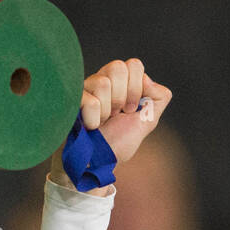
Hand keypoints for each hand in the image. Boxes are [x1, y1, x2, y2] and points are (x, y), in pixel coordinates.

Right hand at [52, 59, 172, 190]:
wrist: (96, 164)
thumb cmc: (118, 143)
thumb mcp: (147, 122)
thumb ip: (159, 98)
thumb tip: (146, 78)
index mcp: (120, 82)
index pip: (133, 65)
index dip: (135, 89)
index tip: (130, 109)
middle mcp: (101, 80)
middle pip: (117, 67)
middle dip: (121, 98)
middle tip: (115, 115)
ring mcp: (84, 88)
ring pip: (102, 83)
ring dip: (106, 111)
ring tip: (101, 122)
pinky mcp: (70, 100)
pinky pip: (90, 102)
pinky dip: (94, 120)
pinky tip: (90, 127)